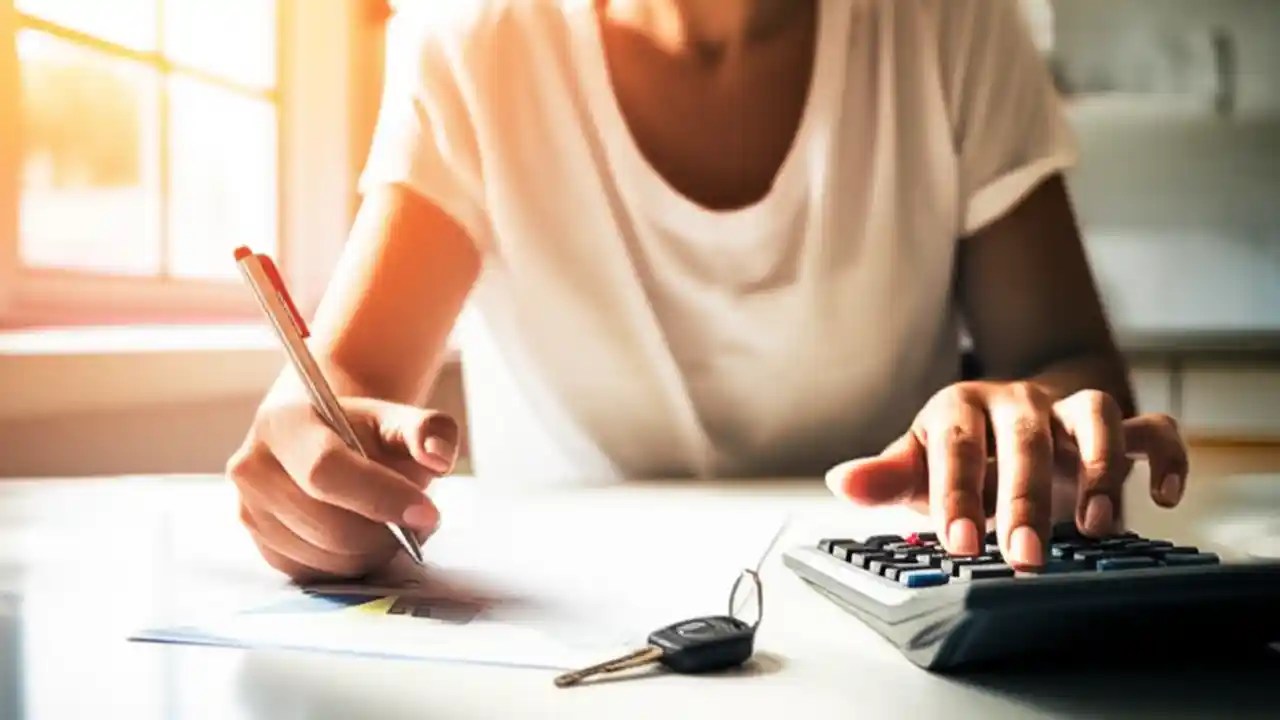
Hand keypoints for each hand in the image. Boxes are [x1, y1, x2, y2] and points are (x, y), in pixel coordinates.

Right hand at [226, 397, 459, 582]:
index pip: (327, 470)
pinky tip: (366, 538)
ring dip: (374, 551)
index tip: (427, 512)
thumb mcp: (400, 418)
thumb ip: (430, 429)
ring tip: (393, 525)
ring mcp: (249, 511)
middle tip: (420, 521)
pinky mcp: (261, 547)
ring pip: (326, 557)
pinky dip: (351, 565)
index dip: (381, 496)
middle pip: (329, 526)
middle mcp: (253, 468)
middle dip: (386, 533)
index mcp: (284, 423)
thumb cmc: (364, 431)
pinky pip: (316, 575)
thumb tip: (438, 457)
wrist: (326, 438)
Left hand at [825, 382, 1187, 569]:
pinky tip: (1165, 496)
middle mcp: (1018, 401)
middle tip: (1023, 555)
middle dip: (1025, 498)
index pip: (956, 444)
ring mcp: (1069, 410)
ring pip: (1097, 417)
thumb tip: (843, 482)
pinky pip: (1154, 427)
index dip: (956, 492)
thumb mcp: (918, 467)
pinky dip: (1165, 455)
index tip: (956, 543)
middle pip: (1025, 436)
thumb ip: (886, 479)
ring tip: (1096, 527)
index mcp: (960, 408)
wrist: (1005, 423)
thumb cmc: (958, 456)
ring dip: (1101, 468)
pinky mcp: (1118, 425)